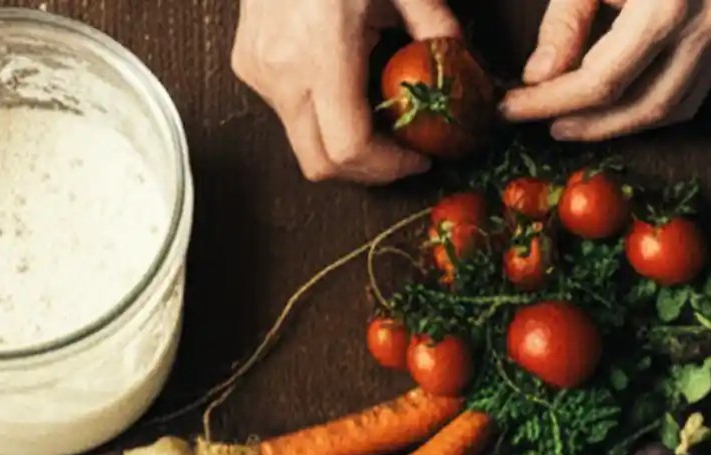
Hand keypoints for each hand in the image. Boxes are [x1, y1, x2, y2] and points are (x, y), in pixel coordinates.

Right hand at [232, 0, 460, 183]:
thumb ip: (436, 27)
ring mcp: (259, 74)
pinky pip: (288, 114)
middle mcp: (282, 74)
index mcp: (323, 54)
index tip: (417, 159)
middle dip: (366, 171)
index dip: (386, 168)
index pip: (348, 148)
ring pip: (303, 142)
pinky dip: (321, 116)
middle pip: (319, 164)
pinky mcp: (248, 68)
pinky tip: (343, 87)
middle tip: (401, 154)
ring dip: (343, 143)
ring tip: (377, 114)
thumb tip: (462, 63)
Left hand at [500, 0, 710, 140]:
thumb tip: (539, 79)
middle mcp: (705, 24)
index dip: (552, 102)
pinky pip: (691, 95)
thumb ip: (565, 22)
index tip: (514, 108)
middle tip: (541, 123)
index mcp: (667, 4)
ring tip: (571, 122)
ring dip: (617, 126)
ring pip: (670, 110)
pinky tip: (612, 109)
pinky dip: (649, 111)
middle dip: (587, 124)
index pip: (603, 80)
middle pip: (641, 105)